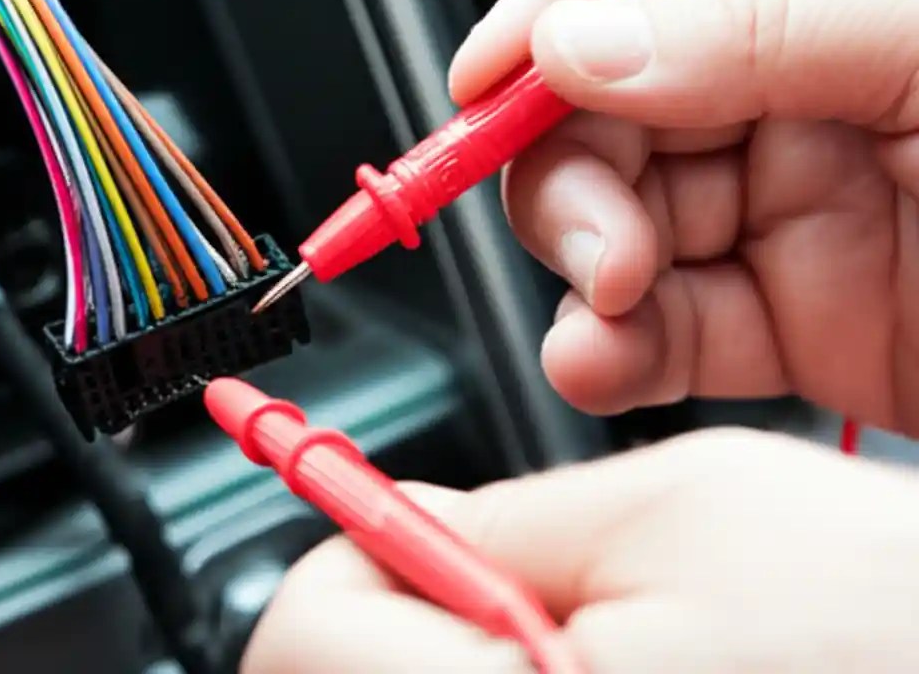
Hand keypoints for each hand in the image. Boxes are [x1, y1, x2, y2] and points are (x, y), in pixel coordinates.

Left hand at [243, 431, 918, 672]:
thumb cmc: (882, 623)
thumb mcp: (680, 509)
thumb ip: (506, 515)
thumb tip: (402, 515)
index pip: (305, 631)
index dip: (351, 547)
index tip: (400, 519)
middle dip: (395, 603)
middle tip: (493, 575)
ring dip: (449, 645)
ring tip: (570, 631)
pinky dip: (497, 672)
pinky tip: (585, 665)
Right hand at [448, 0, 918, 433]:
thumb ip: (753, 35)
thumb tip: (580, 45)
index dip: (545, 24)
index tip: (480, 84)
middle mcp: (786, 100)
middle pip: (600, 119)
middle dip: (568, 182)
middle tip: (598, 241)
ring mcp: (779, 215)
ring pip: (611, 230)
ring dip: (581, 276)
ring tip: (610, 307)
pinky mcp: (786, 323)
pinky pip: (660, 335)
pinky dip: (609, 356)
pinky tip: (602, 360)